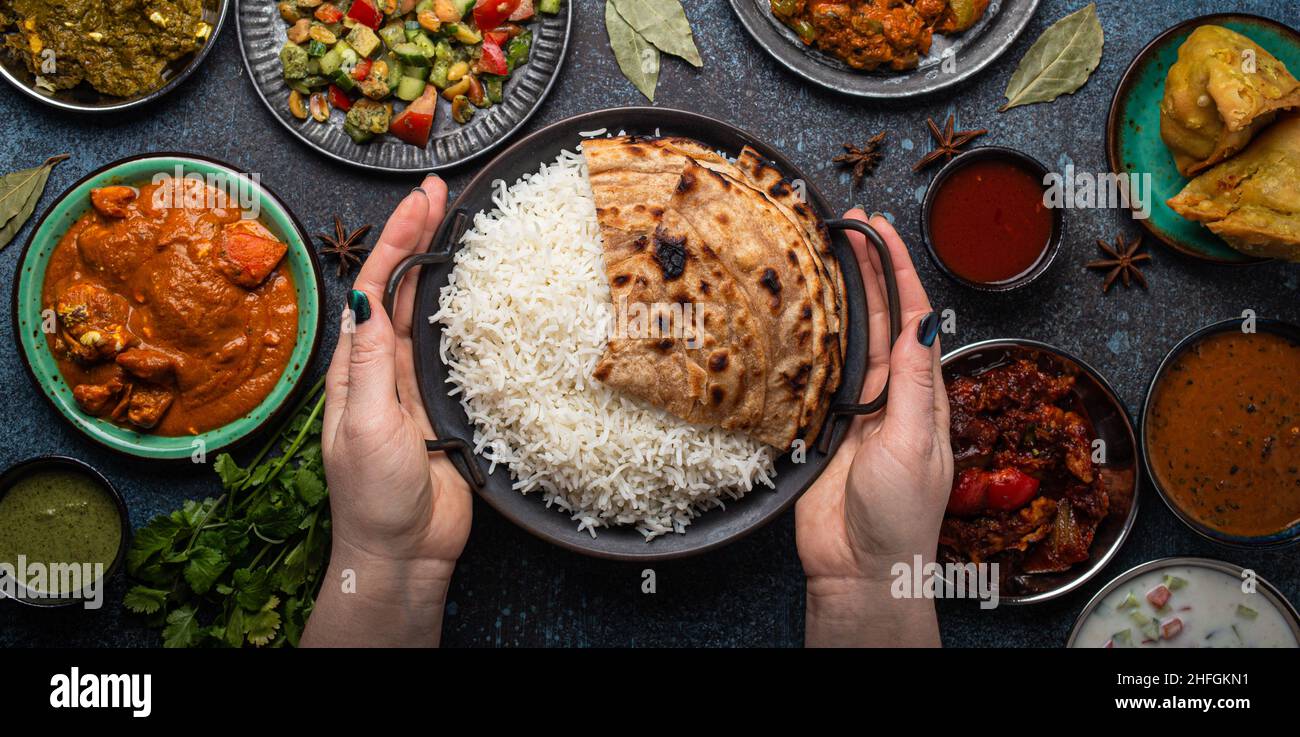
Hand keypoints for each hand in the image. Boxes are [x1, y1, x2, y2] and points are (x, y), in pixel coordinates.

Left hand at [302, 179, 471, 647]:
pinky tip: (480, 291)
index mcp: (356, 367)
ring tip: (458, 222)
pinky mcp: (447, 406)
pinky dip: (465, 314)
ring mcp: (415, 385)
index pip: (375, 287)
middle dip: (418, 236)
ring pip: (427, 312)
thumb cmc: (373, 497)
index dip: (398, 239)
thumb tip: (365, 300)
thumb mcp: (365, 426)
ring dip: (441, 266)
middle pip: (400, 288)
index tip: (421, 199)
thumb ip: (370, 365)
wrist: (404, 550)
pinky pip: (455, 350)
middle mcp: (383, 367)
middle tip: (441, 191)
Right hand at [796, 211, 952, 646]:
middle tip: (853, 225)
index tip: (881, 232)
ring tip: (828, 255)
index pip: (914, 318)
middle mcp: (892, 395)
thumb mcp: (915, 443)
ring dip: (842, 298)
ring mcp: (856, 410)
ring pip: (850, 340)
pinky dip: (811, 342)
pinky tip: (801, 316)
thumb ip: (915, 384)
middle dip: (871, 271)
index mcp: (924, 394)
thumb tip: (923, 323)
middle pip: (881, 319)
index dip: (898, 271)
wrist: (861, 568)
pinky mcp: (822, 429)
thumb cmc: (899, 516)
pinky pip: (817, 375)